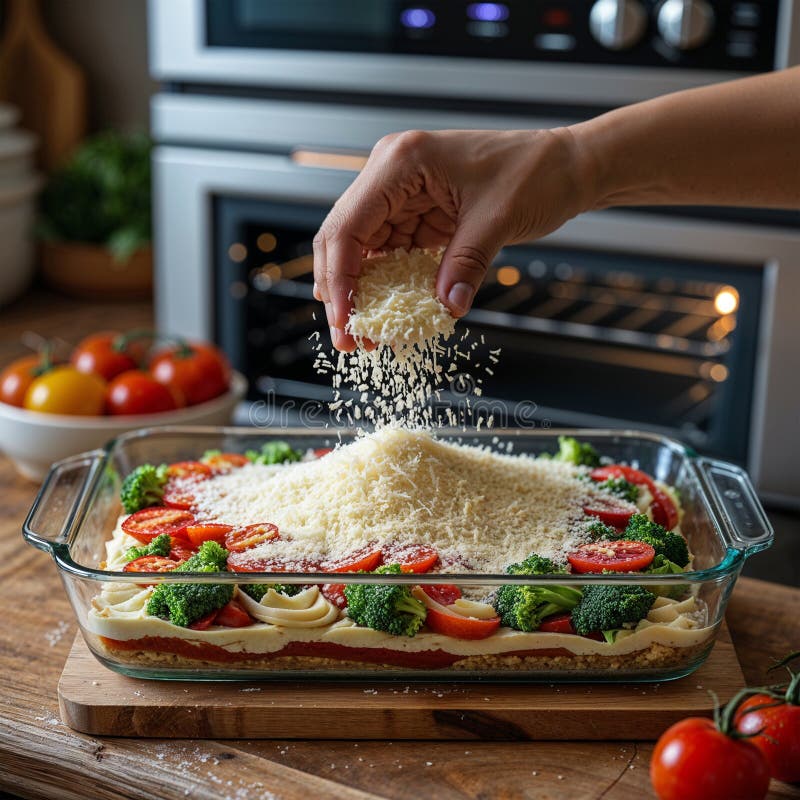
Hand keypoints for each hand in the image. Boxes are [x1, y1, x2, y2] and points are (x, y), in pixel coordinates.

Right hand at [313, 128, 591, 350]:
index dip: (340, 278)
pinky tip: (388, 312)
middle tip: (347, 338)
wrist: (565, 167)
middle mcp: (392, 174)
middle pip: (344, 239)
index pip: (348, 226)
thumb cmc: (535, 174)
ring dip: (361, 292)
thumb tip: (445, 308)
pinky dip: (388, 284)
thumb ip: (465, 265)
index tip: (345, 321)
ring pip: (362, 250)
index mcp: (401, 163)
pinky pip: (391, 254)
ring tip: (365, 334)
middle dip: (342, 291)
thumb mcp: (497, 221)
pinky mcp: (417, 213)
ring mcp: (402, 194)